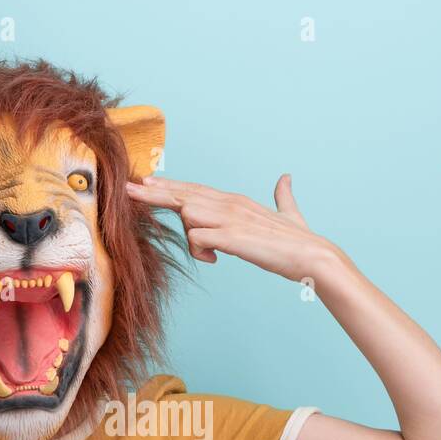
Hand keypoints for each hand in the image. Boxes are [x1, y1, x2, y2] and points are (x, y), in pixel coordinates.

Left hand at [125, 174, 339, 282]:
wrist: (313, 255)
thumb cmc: (298, 240)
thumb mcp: (287, 214)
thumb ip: (282, 196)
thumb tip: (285, 178)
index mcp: (236, 200)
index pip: (195, 189)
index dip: (171, 186)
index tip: (147, 183)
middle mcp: (230, 204)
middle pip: (183, 194)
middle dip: (154, 192)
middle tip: (127, 189)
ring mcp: (230, 218)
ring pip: (188, 214)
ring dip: (190, 235)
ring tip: (208, 253)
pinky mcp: (231, 237)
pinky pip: (198, 238)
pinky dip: (200, 251)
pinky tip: (214, 261)